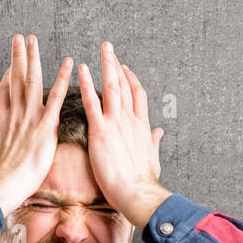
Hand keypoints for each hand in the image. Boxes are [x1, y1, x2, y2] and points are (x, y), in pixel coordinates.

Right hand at [0, 34, 73, 216]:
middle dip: (18, 56)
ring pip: (32, 80)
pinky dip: (63, 79)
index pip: (4, 92)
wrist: (4, 184)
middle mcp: (14, 114)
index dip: (7, 76)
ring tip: (35, 40)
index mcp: (2, 121)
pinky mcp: (45, 126)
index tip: (10, 64)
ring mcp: (29, 118)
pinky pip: (56, 98)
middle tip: (21, 37)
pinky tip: (69, 64)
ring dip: (34, 58)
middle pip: (14, 78)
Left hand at [77, 41, 170, 227]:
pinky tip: (83, 70)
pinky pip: (93, 102)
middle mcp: (130, 121)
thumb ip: (154, 141)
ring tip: (101, 49)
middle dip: (117, 65)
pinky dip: (88, 84)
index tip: (125, 68)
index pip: (138, 96)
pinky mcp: (101, 131)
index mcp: (142, 127)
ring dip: (106, 65)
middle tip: (109, 48)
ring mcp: (116, 124)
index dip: (131, 79)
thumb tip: (160, 133)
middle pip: (125, 85)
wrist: (138, 194)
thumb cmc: (144, 183)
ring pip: (112, 87)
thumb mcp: (153, 158)